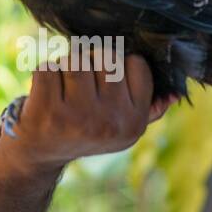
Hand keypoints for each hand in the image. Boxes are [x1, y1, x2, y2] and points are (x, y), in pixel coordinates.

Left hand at [0, 54, 176, 169]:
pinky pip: (47, 67)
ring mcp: (79, 117)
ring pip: (76, 58)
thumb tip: (174, 93)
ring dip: (65, 66)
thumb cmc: (82, 129)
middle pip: (106, 56)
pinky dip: (43, 73)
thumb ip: (147, 108)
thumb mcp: (119, 127)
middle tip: (79, 86)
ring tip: (62, 89)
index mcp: (134, 123)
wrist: (37, 154)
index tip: (104, 83)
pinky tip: (43, 94)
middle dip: (90, 61)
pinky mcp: (48, 111)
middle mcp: (111, 122)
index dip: (117, 65)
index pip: (136, 64)